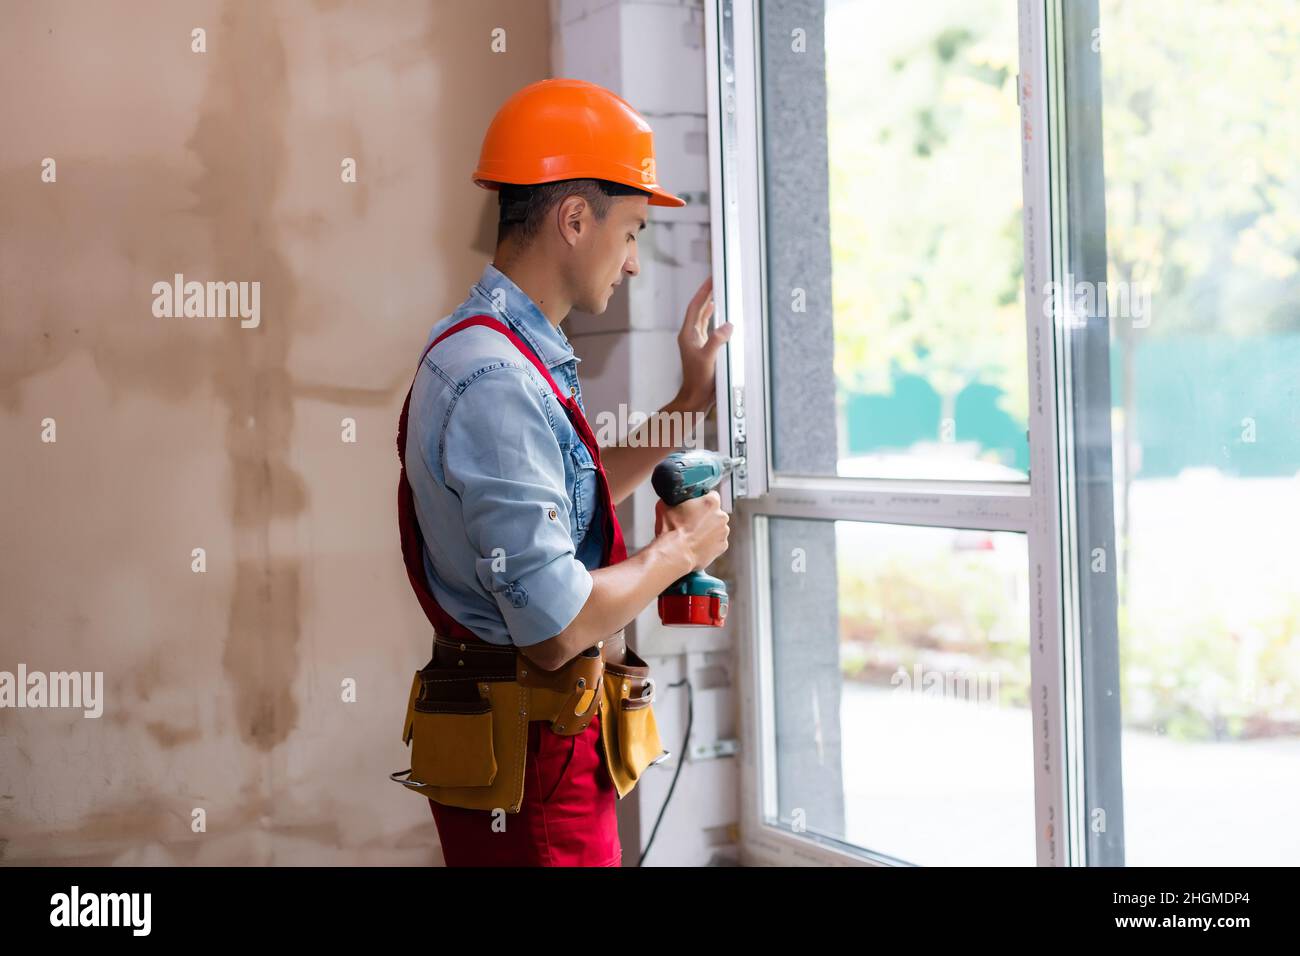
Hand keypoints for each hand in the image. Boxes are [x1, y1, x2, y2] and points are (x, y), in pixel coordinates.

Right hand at [655, 491, 729, 571]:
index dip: (702, 500)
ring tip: (694, 535)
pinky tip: (698, 544)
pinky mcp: (722, 546)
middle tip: (692, 522)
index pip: (712, 495)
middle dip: (706, 516)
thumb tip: (670, 497)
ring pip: (717, 527)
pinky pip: (717, 541)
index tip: (696, 506)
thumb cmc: (671, 531)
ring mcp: (723, 532)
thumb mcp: (665, 505)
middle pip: (716, 512)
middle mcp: (721, 516)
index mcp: (711, 502)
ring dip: (709, 529)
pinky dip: (710, 542)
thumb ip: (673, 499)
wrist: (675, 554)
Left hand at [675, 277, 732, 412]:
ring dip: (710, 304)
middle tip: (716, 280)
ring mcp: (696, 342)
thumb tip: (728, 325)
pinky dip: (713, 318)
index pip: (695, 307)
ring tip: (718, 291)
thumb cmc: (699, 382)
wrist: (695, 399)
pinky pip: (708, 327)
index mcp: (688, 335)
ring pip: (703, 317)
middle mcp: (690, 336)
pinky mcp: (703, 349)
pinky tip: (718, 314)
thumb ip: (717, 341)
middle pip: (698, 309)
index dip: (703, 292)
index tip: (711, 279)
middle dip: (707, 294)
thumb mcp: (708, 360)